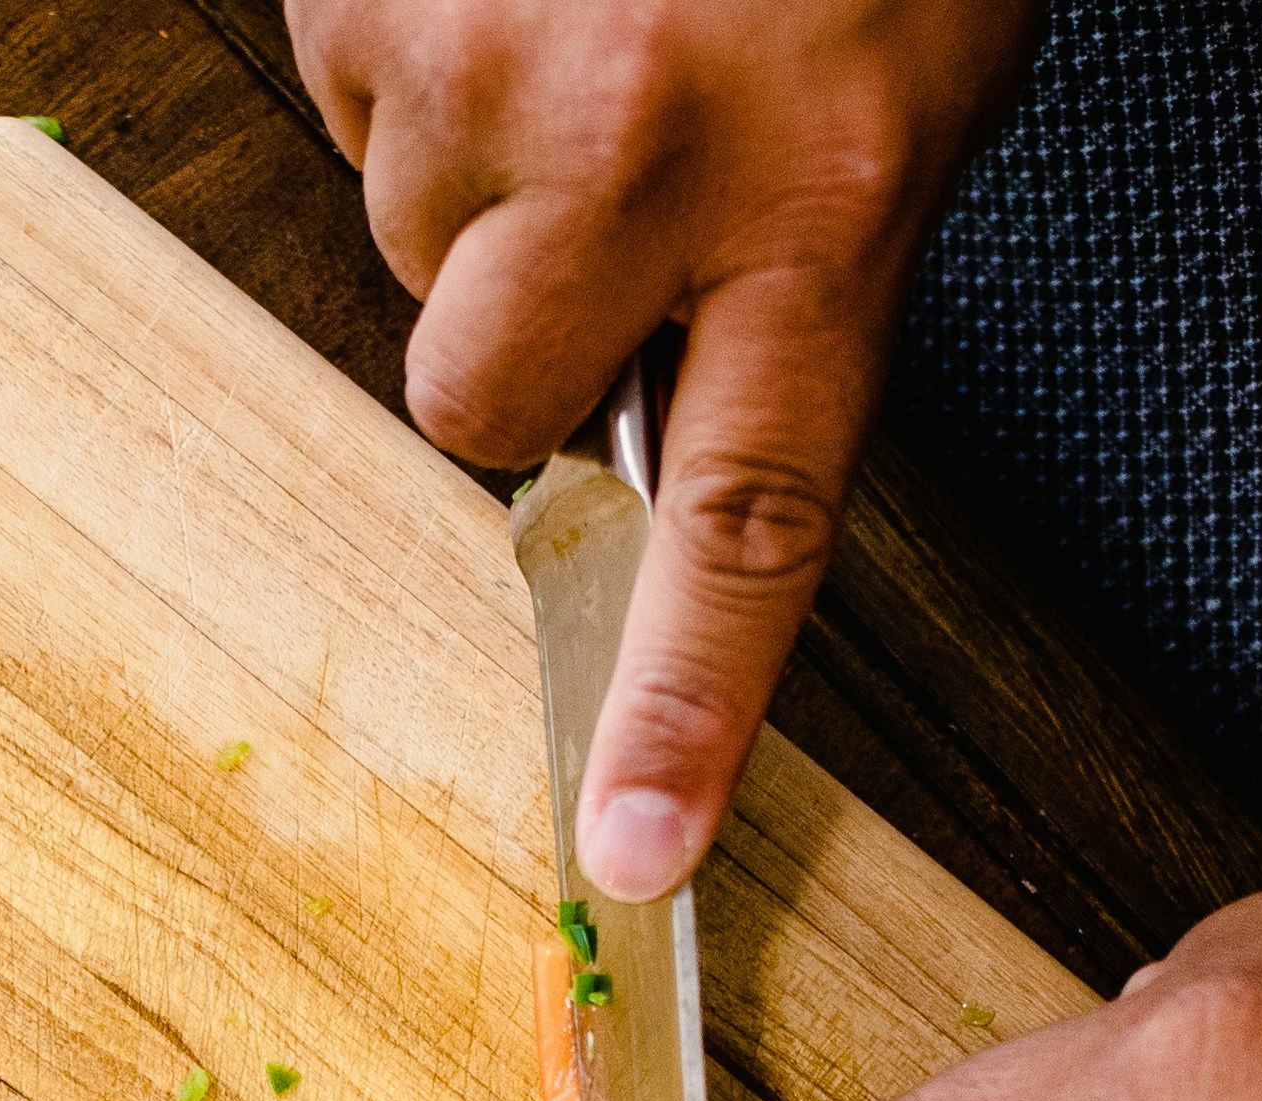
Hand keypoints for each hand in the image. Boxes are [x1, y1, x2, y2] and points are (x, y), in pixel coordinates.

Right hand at [286, 0, 1035, 897]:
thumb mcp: (914, 84)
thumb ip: (796, 264)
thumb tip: (657, 407)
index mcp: (824, 205)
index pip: (749, 526)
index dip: (681, 702)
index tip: (627, 855)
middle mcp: (645, 159)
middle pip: (480, 399)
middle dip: (505, 326)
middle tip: (595, 181)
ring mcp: (485, 69)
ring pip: (404, 234)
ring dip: (469, 152)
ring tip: (577, 5)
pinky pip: (347, 82)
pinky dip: (409, 30)